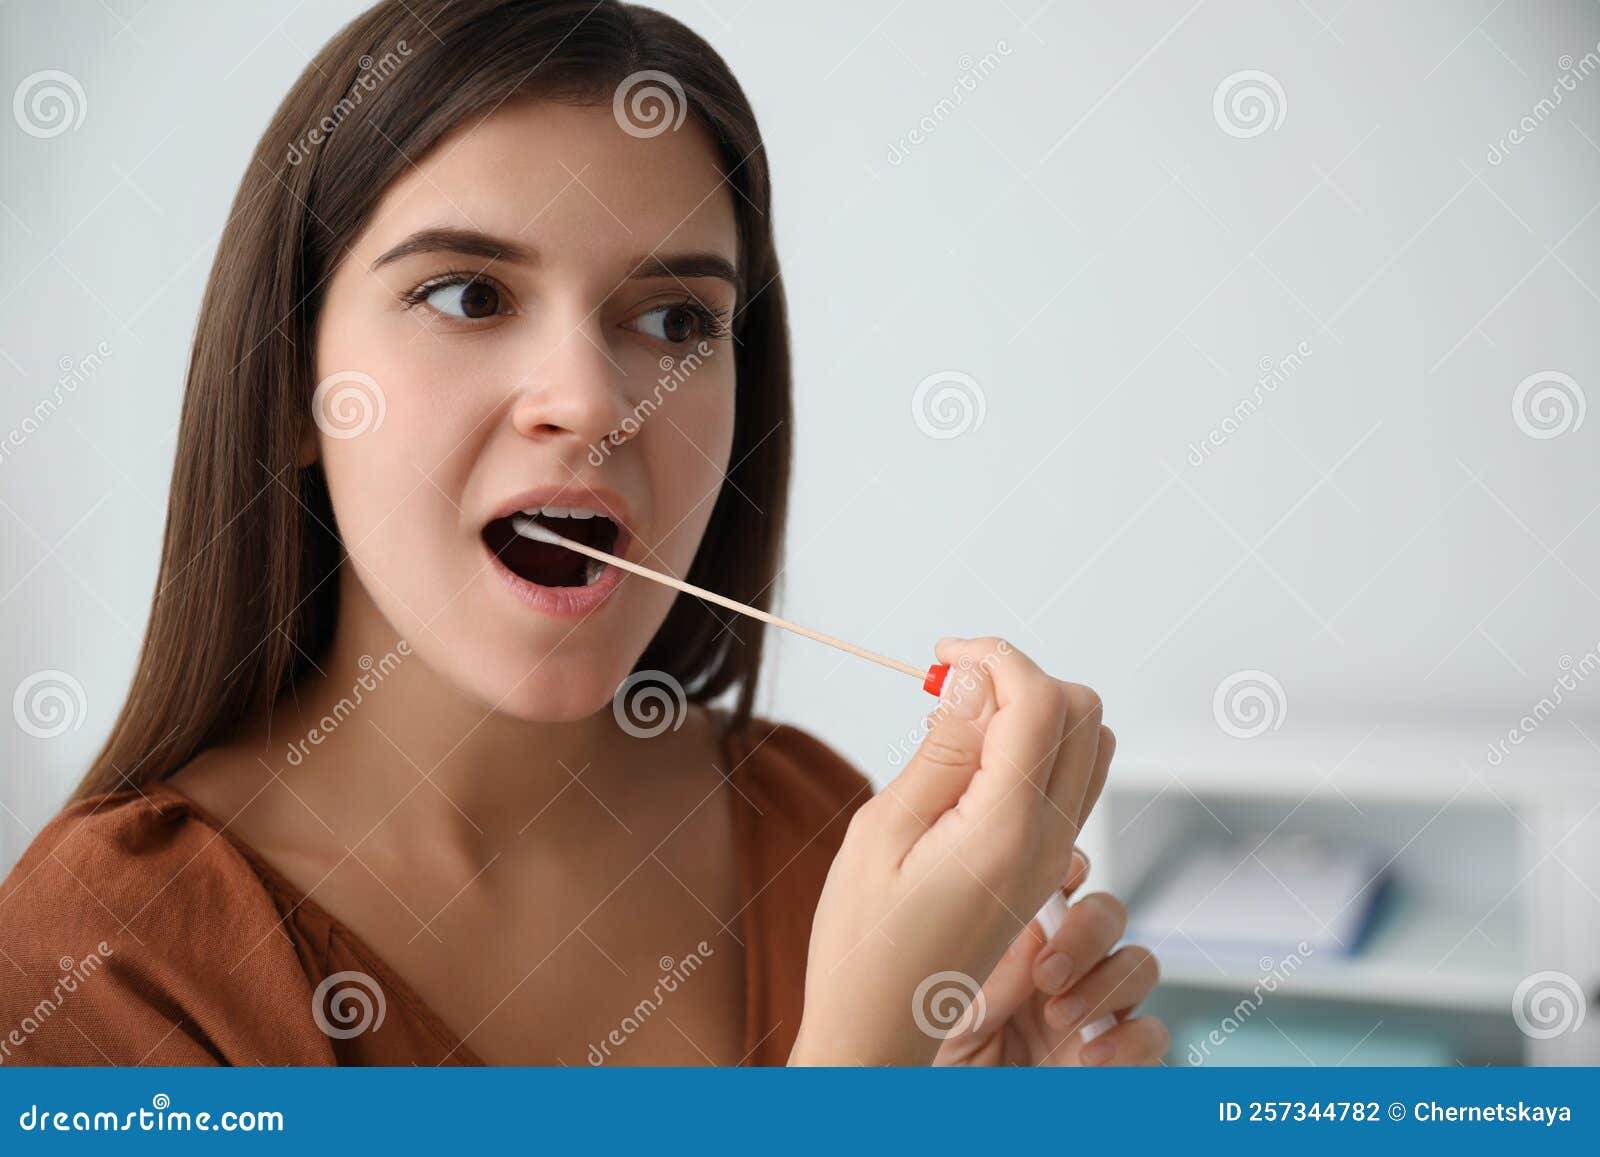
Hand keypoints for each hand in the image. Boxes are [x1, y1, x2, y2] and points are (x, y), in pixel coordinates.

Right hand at [791, 636, 1113, 1065]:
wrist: (878, 1030)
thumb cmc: (862, 944)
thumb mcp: (883, 833)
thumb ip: (943, 750)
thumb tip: (977, 679)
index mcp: (1008, 830)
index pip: (1042, 703)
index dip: (995, 657)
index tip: (940, 655)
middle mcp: (1048, 842)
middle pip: (1083, 714)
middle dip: (1020, 676)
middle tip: (949, 682)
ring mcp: (1052, 858)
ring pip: (1087, 745)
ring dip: (1033, 710)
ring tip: (959, 719)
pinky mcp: (1040, 868)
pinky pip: (1068, 783)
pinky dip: (1033, 748)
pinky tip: (971, 760)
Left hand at [933, 851, 1166, 1065]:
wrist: (950, 1120)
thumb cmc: (938, 1063)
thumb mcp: (947, 1009)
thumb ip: (993, 969)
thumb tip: (1034, 932)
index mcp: (1019, 940)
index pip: (1058, 882)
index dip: (1067, 869)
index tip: (1057, 879)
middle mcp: (1063, 968)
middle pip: (1106, 913)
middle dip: (1087, 932)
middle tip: (1049, 971)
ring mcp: (1094, 1009)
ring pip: (1138, 964)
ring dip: (1105, 985)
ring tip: (1057, 1016)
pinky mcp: (1118, 1057)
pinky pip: (1153, 1034)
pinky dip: (1130, 1040)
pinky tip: (1088, 1055)